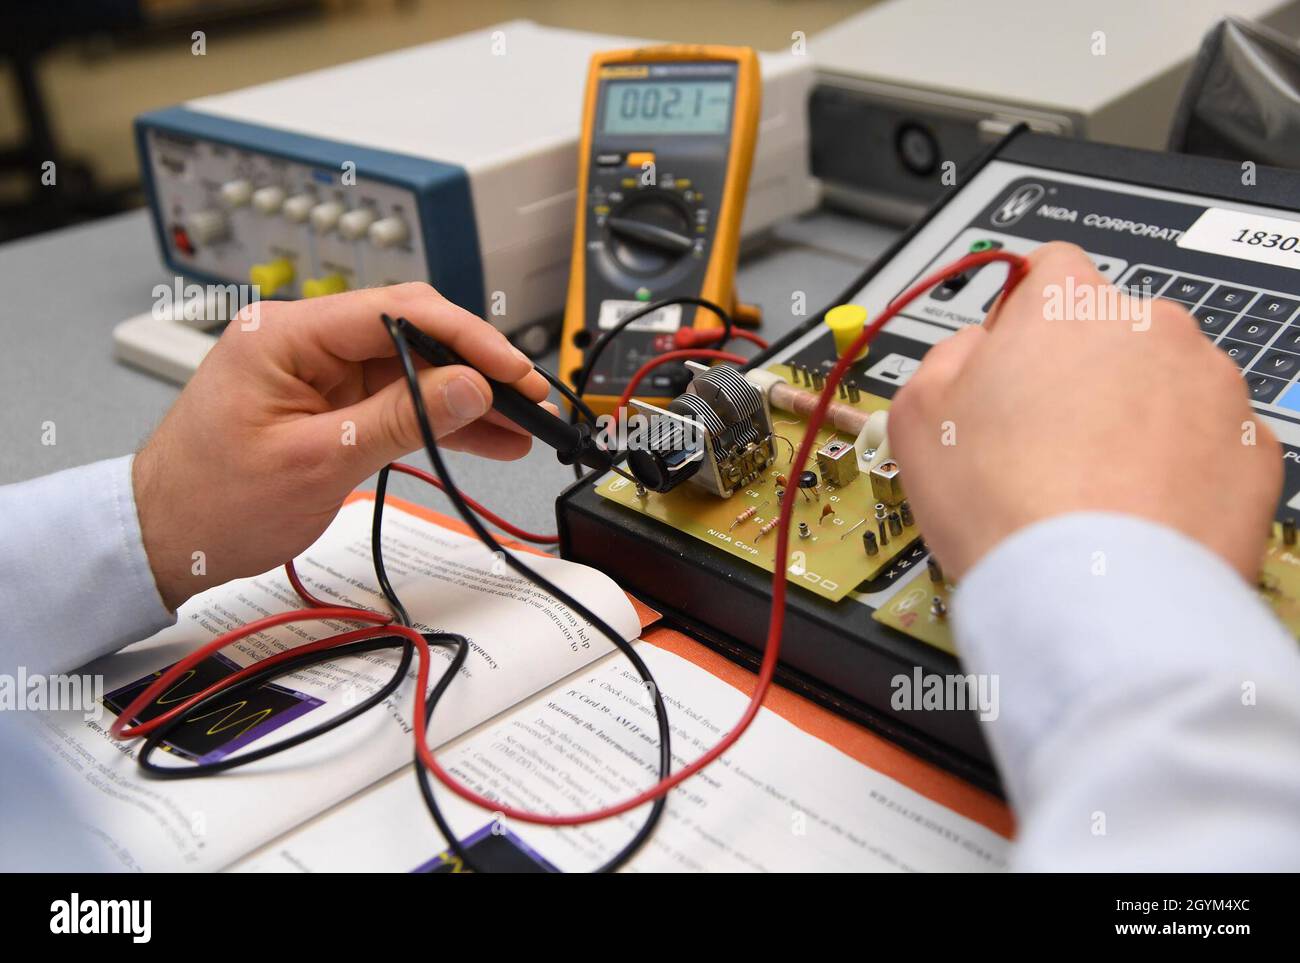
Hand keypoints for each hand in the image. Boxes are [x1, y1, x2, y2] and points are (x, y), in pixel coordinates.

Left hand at [133, 283, 547, 609]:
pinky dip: (440, 420)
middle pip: (413, 333)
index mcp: (287, 333)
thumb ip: (399, 418)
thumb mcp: (316, 462)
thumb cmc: (211, 501)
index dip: (467, 337)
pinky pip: (398, 400)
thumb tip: (470, 386)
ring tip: (522, 427)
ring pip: (414, 370)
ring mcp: (320, 373)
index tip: (512, 370)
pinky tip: (487, 437)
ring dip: (467, 399)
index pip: (398, 310)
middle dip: (476, 367)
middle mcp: (306, 342)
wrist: (164, 539)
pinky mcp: (331, 403)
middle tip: (529, 400)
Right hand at [888, 242, 1281, 581]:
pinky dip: (1179, 467)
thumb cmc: (1006, 504)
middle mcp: (1154, 329)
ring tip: (1091, 486)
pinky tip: (1136, 509)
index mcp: (1068, 305)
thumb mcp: (917, 414)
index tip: (1013, 358)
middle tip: (1043, 440)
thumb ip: (947, 356)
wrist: (1096, 594)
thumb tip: (975, 350)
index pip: (1050, 269)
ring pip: (1166, 387)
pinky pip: (1209, 443)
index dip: (1023, 315)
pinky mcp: (1255, 451)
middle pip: (1111, 333)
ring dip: (1134, 419)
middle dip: (1082, 374)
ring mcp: (1215, 388)